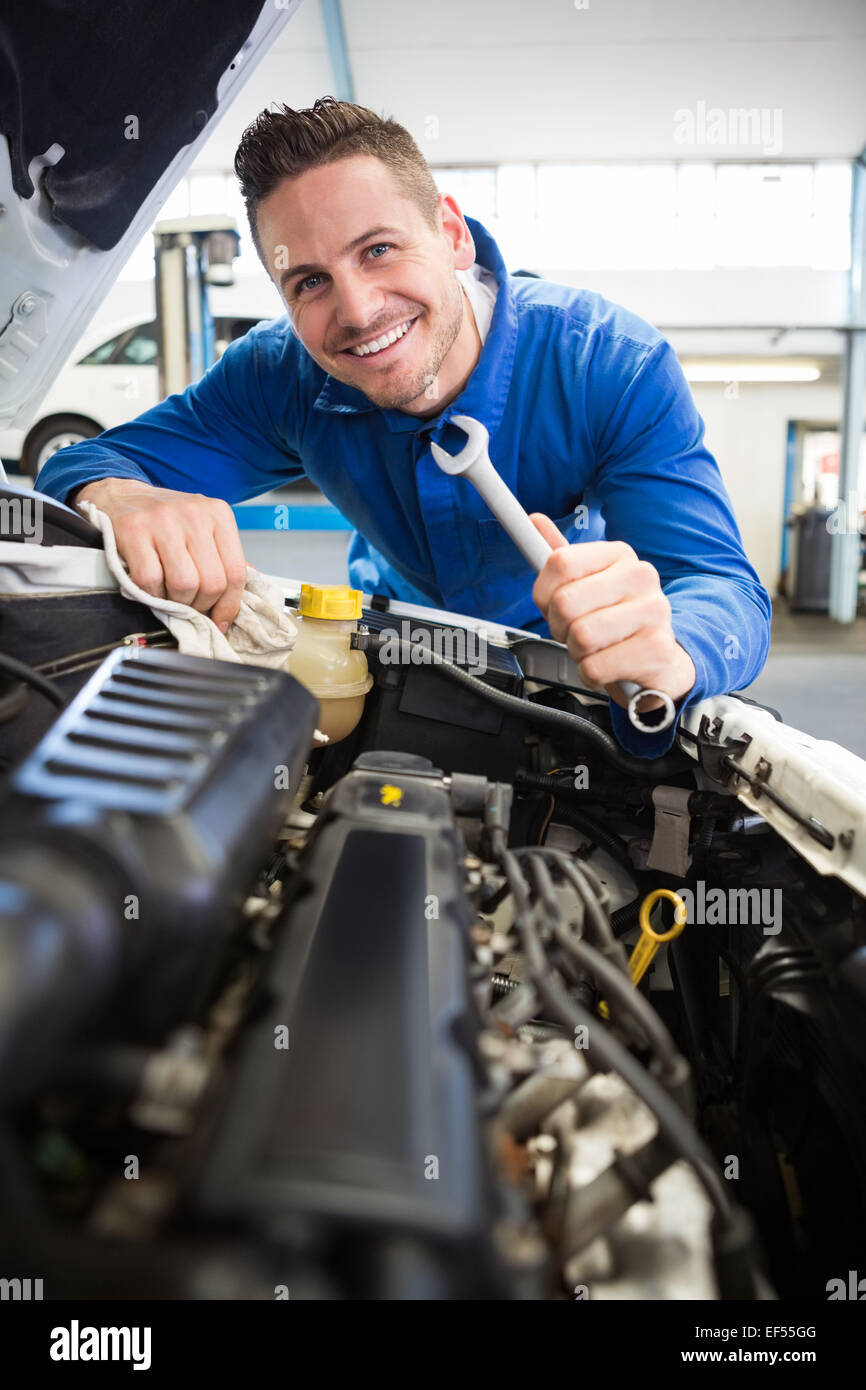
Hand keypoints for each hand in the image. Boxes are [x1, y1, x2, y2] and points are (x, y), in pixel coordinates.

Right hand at [74, 478, 247, 631]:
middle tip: (190, 608)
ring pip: (184, 584)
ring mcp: (163, 520)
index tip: (220, 621)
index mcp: (218, 514)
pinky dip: (151, 594)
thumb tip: (244, 598)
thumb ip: (224, 559)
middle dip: (201, 606)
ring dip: (177, 603)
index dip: (229, 605)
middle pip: (212, 582)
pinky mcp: (133, 529)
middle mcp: (194, 513)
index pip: (236, 572)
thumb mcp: (203, 529)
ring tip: (170, 598)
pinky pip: (150, 580)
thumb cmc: (165, 520)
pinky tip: (151, 589)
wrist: (121, 497)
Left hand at [529, 513, 695, 711]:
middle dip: (560, 627)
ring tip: (596, 648)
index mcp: (619, 554)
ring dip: (577, 652)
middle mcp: (641, 576)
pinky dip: (592, 674)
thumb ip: (561, 557)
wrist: (658, 660)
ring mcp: (653, 611)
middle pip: (565, 602)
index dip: (544, 593)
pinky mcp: (657, 649)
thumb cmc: (614, 621)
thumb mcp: (586, 585)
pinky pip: (595, 667)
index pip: (560, 562)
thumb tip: (534, 520)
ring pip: (581, 637)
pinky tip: (609, 665)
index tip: (553, 605)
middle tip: (576, 632)